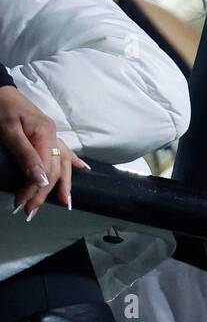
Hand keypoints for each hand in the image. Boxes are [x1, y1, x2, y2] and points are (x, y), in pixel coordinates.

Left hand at [0, 86, 89, 219]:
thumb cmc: (2, 109)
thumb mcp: (9, 132)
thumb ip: (26, 155)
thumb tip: (41, 179)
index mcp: (45, 134)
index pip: (46, 168)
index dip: (35, 188)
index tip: (21, 204)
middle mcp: (53, 135)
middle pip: (56, 169)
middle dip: (45, 192)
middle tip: (30, 211)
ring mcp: (52, 134)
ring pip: (63, 162)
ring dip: (63, 183)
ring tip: (65, 202)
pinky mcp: (47, 134)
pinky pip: (64, 151)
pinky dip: (73, 161)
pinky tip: (82, 169)